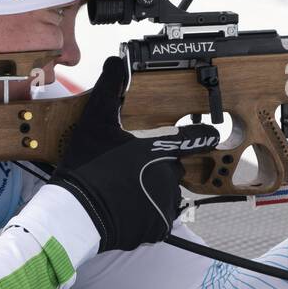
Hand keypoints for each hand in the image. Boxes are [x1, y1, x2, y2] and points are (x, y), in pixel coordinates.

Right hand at [49, 54, 219, 251]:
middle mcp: (169, 178)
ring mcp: (165, 204)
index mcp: (159, 152)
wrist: (76, 213)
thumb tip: (116, 60)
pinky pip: (157, 217)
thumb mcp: (96, 122)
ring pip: (165, 193)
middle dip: (154, 168)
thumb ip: (108, 90)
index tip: (212, 135)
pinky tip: (125, 209)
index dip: (202, 136)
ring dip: (150, 191)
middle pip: (170, 168)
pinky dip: (145, 215)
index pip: (193, 140)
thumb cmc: (87, 166)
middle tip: (127, 171)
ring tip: (122, 191)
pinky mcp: (158, 228)